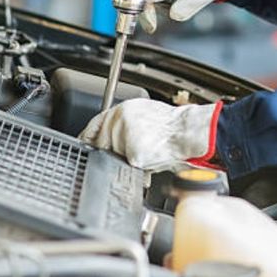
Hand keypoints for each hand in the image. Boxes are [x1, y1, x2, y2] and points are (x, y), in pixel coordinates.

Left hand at [78, 98, 222, 170]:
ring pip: (116, 157)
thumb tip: (107, 137)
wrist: (190, 132)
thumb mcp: (145, 115)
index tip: (86, 144)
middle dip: (115, 152)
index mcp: (124, 109)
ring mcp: (125, 136)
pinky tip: (151, 157)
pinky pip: (129, 166)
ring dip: (129, 159)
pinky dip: (140, 167)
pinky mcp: (132, 153)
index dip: (89, 137)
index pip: (95, 125)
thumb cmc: (174, 126)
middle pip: (103, 145)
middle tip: (136, 149)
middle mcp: (120, 119)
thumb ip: (124, 124)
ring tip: (149, 150)